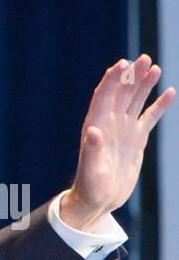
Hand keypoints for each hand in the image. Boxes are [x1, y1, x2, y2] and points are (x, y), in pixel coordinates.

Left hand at [62, 54, 174, 230]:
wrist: (99, 201)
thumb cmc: (90, 188)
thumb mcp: (90, 171)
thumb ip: (91, 151)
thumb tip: (92, 131)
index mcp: (95, 126)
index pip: (103, 96)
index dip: (112, 79)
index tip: (123, 64)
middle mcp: (109, 124)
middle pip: (121, 93)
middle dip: (132, 75)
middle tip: (145, 58)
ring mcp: (123, 130)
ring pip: (135, 101)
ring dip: (145, 85)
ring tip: (155, 68)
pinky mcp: (136, 139)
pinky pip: (148, 117)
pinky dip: (159, 105)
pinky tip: (170, 92)